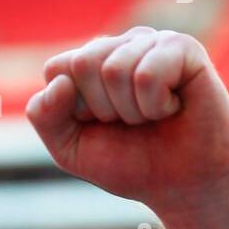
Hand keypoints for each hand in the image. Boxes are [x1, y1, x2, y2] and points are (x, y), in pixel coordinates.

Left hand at [26, 28, 228, 215]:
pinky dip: (156, 105)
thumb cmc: (129, 164)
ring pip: (115, 69)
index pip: (57, 69)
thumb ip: (45, 118)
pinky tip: (173, 107)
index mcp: (89, 65)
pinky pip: (147, 73)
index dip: (74, 110)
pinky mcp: (183, 47)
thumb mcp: (71, 150)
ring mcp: (151, 42)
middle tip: (130, 123)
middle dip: (103, 109)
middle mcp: (119, 47)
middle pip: (83, 63)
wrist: (181, 186)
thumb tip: (59, 82)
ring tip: (152, 117)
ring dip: (132, 111)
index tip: (99, 126)